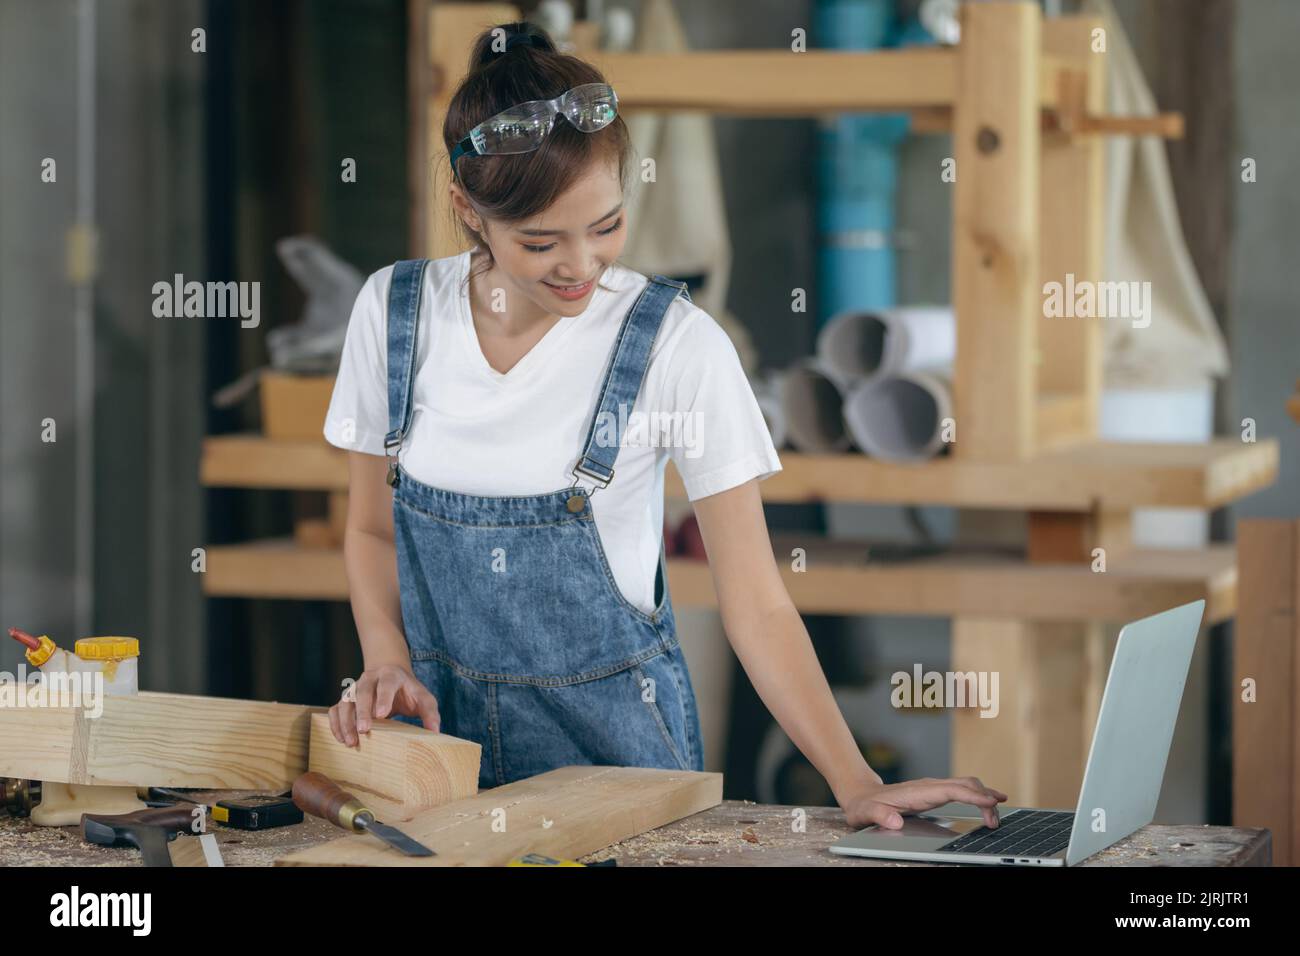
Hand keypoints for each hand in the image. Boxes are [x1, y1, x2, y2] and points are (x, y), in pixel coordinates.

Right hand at [328, 663, 440, 746]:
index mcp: (390, 675)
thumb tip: (435, 732)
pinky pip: (335, 710)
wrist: (390, 677)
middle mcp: (369, 679)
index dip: (384, 698)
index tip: (382, 714)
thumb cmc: (408, 692)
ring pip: (345, 702)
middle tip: (364, 731)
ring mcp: (355, 689)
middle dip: (362, 712)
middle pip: (362, 692)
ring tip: (351, 742)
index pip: (387, 684)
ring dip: (346, 722)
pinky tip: (341, 739)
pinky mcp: (346, 700)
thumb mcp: (423, 698)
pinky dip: (335, 724)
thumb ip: (430, 712)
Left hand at [838, 776, 1007, 830]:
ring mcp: (932, 788)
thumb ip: (879, 816)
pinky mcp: (934, 793)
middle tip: (996, 821)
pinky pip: (961, 791)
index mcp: (917, 792)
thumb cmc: (864, 806)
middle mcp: (928, 786)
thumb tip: (895, 822)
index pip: (950, 790)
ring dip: (984, 797)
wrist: (861, 795)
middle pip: (964, 785)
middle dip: (984, 799)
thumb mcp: (865, 813)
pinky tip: (987, 805)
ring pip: (965, 785)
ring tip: (997, 815)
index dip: (972, 796)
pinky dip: (977, 796)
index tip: (990, 802)